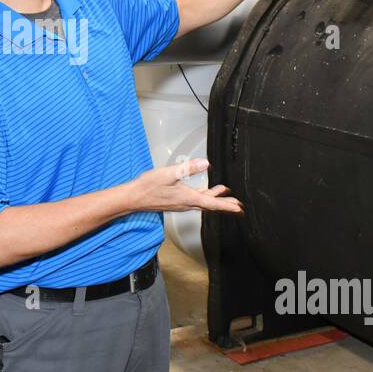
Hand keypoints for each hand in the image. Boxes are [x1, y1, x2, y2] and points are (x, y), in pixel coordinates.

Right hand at [126, 158, 242, 214]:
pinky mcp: (176, 202)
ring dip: (215, 199)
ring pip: (203, 203)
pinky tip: (204, 191)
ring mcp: (181, 204)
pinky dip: (203, 196)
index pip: (212, 203)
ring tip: (225, 193)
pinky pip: (195, 201)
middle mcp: (186, 204)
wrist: (133, 198)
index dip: (227, 205)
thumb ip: (188, 168)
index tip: (238, 208)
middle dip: (225, 204)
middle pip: (210, 205)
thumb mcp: (169, 174)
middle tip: (238, 205)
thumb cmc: (148, 187)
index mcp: (187, 198)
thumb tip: (205, 163)